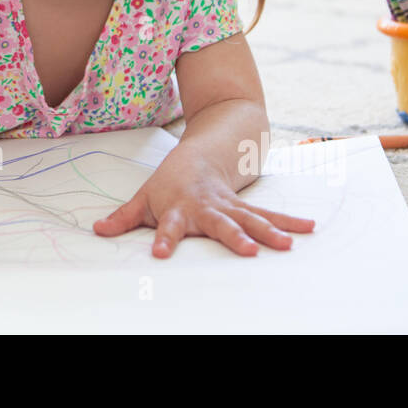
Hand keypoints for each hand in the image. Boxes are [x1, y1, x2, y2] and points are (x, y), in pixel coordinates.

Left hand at [92, 142, 314, 257]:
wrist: (200, 154)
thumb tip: (98, 231)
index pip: (168, 226)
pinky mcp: (245, 206)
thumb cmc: (169, 183)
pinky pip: (269, 215)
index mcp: (178, 208)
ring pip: (250, 218)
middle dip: (233, 236)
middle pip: (219, 223)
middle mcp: (206, 207)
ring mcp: (229, 206)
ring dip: (269, 231)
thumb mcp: (144, 197)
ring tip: (285, 245)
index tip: (159, 253)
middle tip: (247, 252)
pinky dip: (289, 221)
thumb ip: (124, 218)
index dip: (163, 239)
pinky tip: (309, 228)